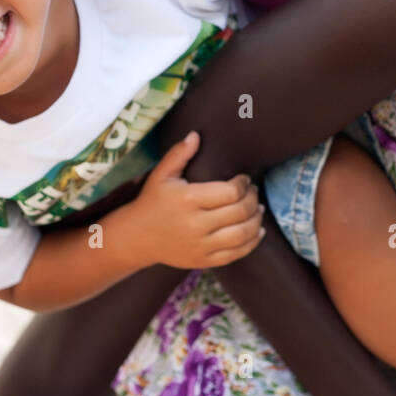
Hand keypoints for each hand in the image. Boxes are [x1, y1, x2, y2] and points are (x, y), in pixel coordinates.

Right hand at [121, 131, 264, 268]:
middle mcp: (195, 224)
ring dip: (257, 220)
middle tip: (254, 192)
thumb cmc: (152, 201)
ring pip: (242, 234)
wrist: (136, 237)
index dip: (244, 184)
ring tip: (259, 209)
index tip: (245, 179)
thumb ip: (179, 154)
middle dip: (253, 199)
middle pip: (240, 212)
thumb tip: (196, 134)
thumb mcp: (161, 175)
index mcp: (188, 199)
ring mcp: (200, 245)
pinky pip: (236, 254)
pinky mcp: (203, 260)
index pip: (231, 192)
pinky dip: (252, 243)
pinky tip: (257, 231)